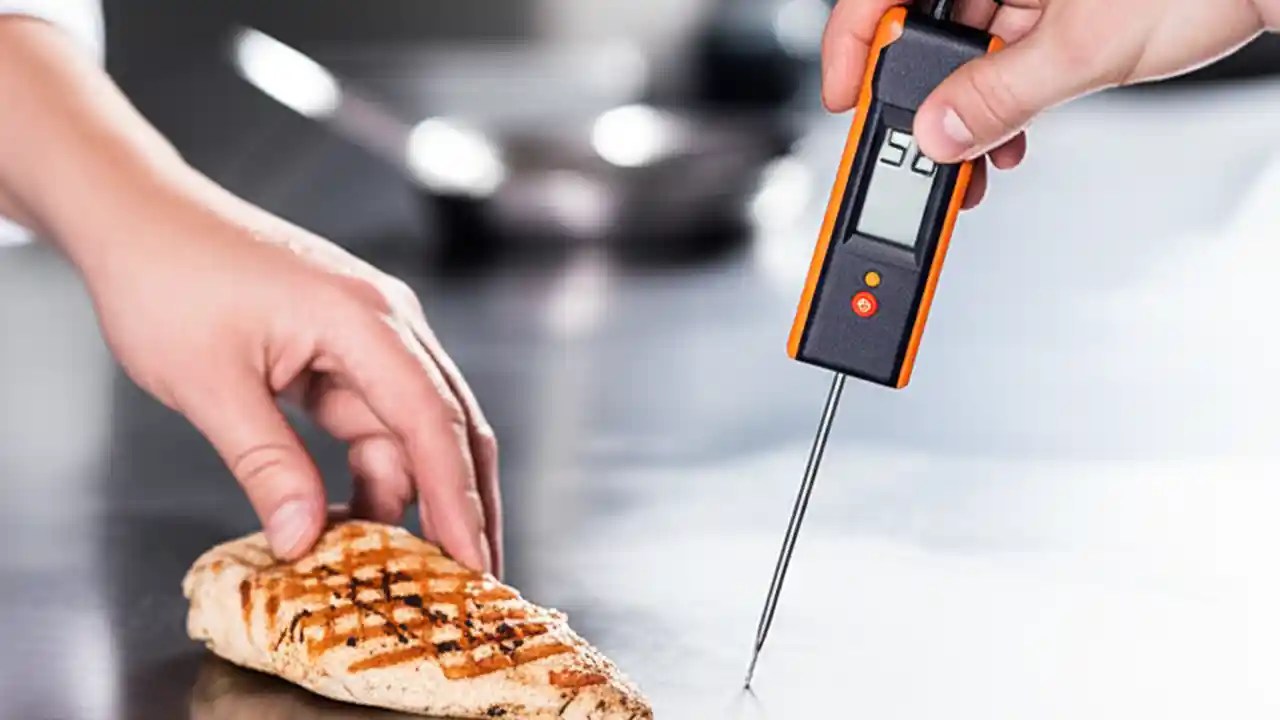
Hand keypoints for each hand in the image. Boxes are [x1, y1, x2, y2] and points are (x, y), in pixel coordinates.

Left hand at [86, 188, 500, 573]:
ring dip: (410, 494)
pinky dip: (374, 471)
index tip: (473, 563)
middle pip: (450, 423)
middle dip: (466, 503)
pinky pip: (378, 422)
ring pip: (415, 429)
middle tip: (477, 578)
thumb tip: (304, 541)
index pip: (430, 419)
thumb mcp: (209, 385)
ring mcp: (371, 335)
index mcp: (363, 319)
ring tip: (401, 564)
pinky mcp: (347, 351)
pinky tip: (353, 516)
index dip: (455, 498)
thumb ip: (267, 465)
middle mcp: (388, 322)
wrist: (138, 217)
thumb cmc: (166, 282)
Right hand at [821, 0, 1272, 206]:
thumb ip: (999, 95)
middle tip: (912, 143)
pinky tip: (1011, 137)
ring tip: (973, 160)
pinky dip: (1005, 101)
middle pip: (927, 25)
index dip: (851, 43)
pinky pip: (1009, 57)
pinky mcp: (1065, 9)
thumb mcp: (1085, 48)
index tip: (845, 96)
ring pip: (970, 50)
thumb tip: (938, 133)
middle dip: (919, 95)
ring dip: (967, 112)